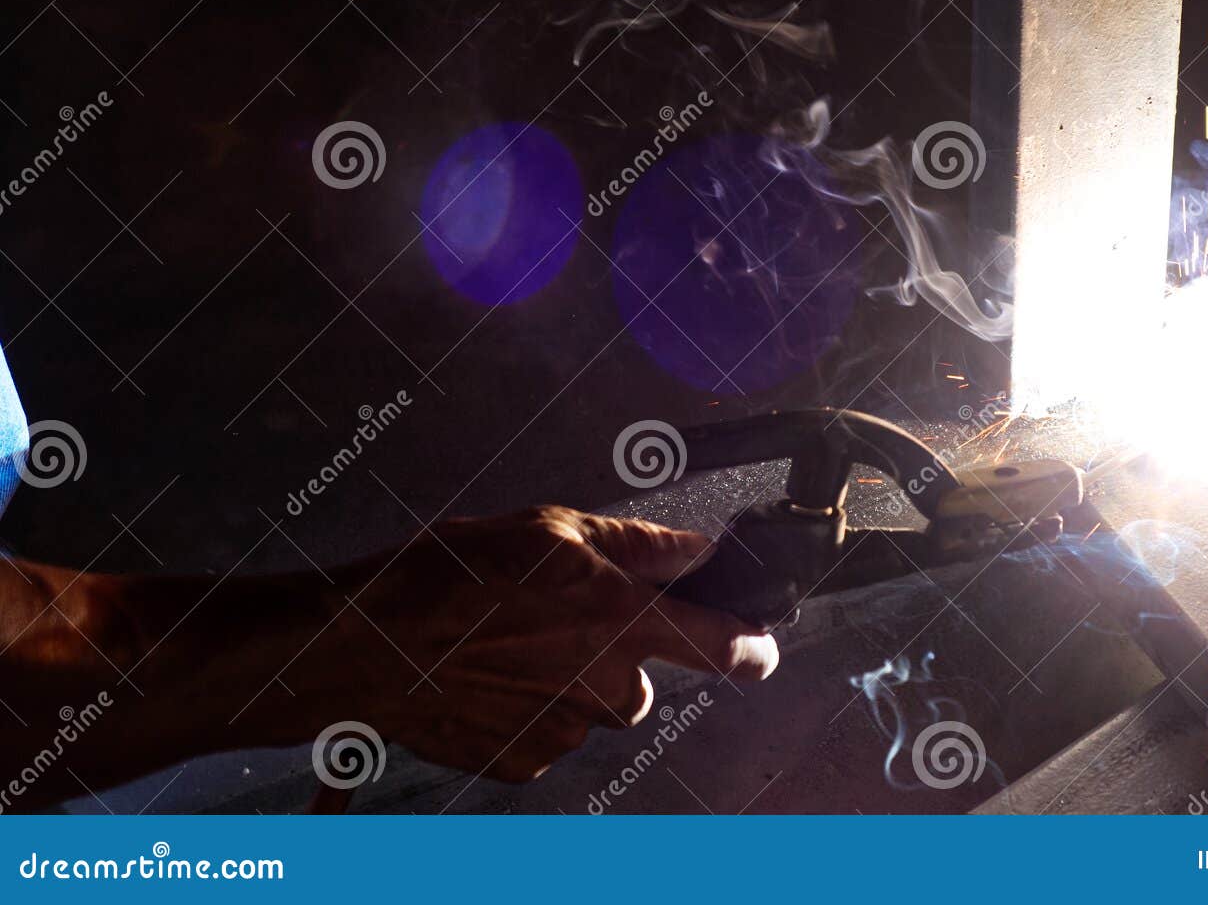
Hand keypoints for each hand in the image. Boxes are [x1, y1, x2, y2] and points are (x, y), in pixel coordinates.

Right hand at [322, 507, 778, 781]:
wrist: (367, 646)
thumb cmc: (452, 578)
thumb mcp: (552, 529)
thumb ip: (638, 544)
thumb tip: (694, 550)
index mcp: (622, 620)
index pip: (722, 647)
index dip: (751, 648)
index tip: (759, 649)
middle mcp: (606, 685)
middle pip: (641, 677)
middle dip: (613, 652)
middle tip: (555, 619)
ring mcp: (566, 729)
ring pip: (594, 705)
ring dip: (570, 679)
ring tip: (510, 644)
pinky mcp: (527, 759)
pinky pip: (551, 731)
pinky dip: (530, 708)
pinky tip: (490, 676)